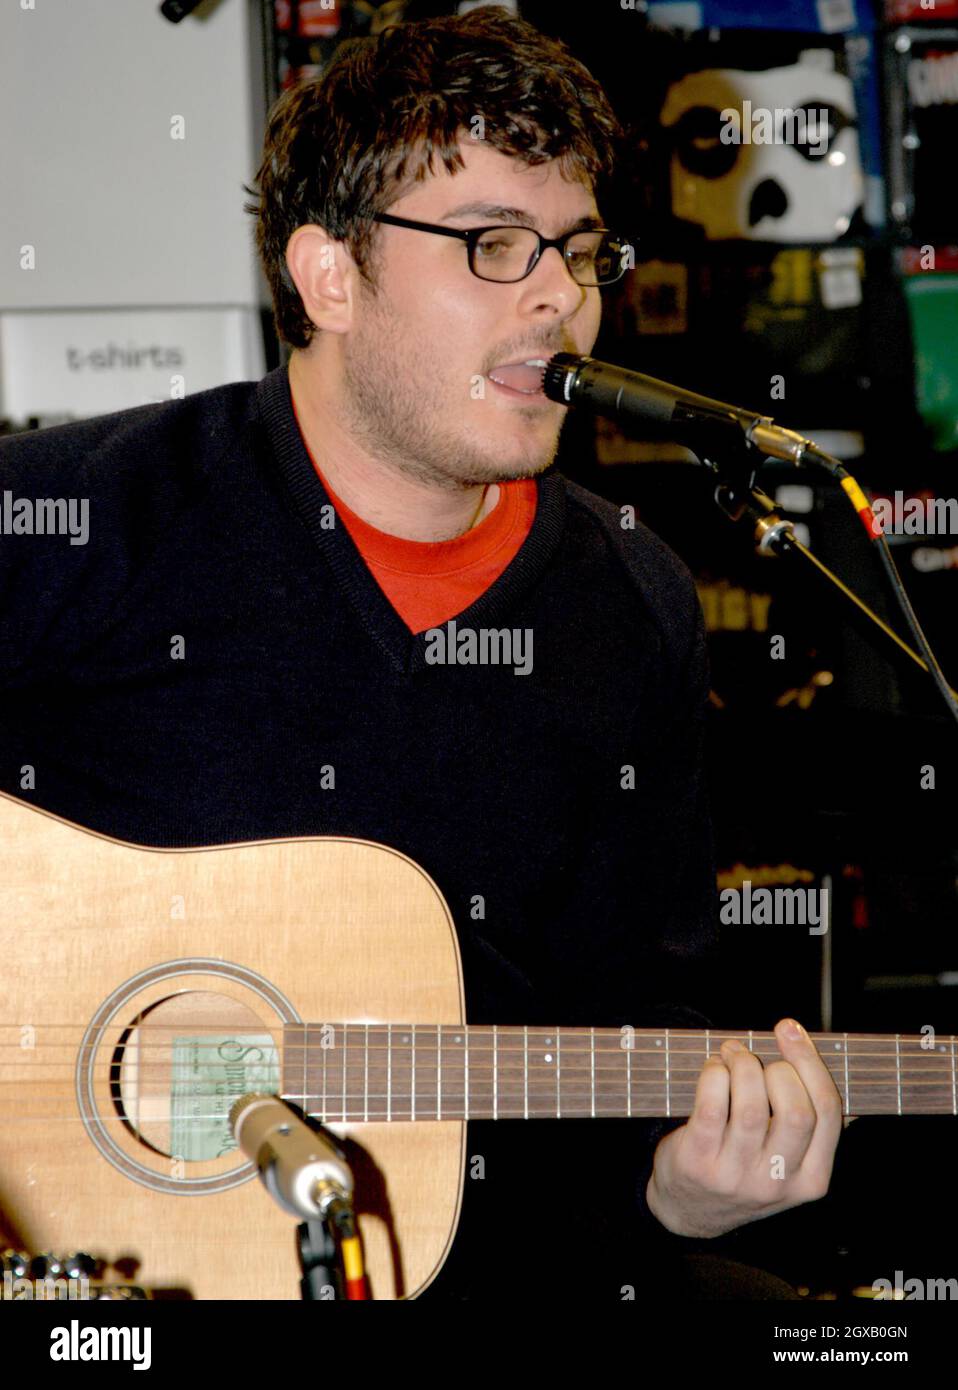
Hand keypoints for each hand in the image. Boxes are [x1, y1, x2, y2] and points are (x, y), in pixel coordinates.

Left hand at [646, 1018, 842, 1238]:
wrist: (690, 1209)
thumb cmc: (744, 1166)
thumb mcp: (786, 1159)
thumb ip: (803, 1116)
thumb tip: (798, 1040)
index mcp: (812, 1180)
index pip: (827, 1112)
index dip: (810, 1062)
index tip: (791, 1030)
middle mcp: (777, 1183)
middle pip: (796, 1111)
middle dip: (779, 1069)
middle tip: (758, 1060)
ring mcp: (736, 1176)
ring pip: (751, 1106)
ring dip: (742, 1066)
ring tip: (732, 1055)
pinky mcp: (699, 1162)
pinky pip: (712, 1105)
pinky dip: (714, 1074)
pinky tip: (713, 1068)